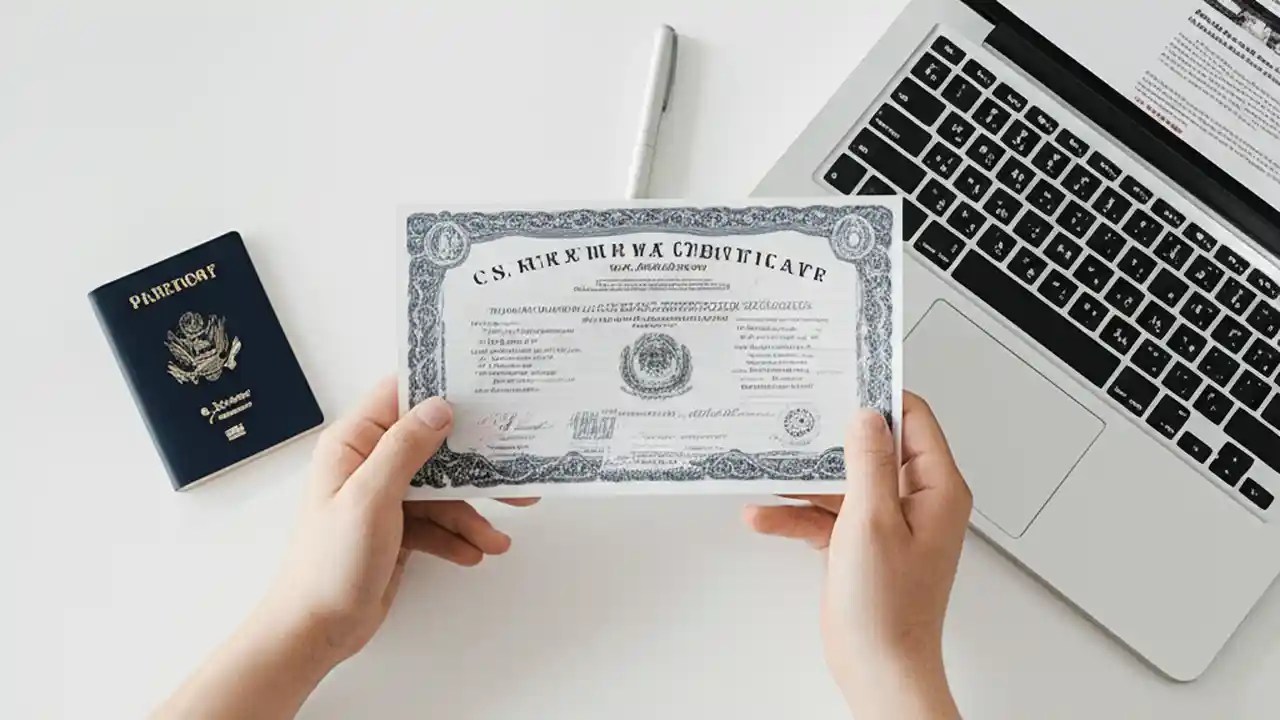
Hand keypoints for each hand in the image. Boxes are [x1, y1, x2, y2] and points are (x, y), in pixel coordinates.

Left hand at [261, 377, 534, 664]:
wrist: (316, 629)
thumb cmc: (332, 560)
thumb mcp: (371, 497)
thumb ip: (406, 448)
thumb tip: (440, 406)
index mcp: (354, 443)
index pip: (400, 396)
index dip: (439, 389)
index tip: (483, 390)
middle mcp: (368, 463)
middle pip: (432, 446)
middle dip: (473, 463)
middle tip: (514, 469)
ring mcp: (384, 497)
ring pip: (440, 490)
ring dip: (470, 513)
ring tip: (498, 539)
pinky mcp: (396, 528)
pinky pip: (436, 522)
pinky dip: (457, 537)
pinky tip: (474, 553)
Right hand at [744, 393, 970, 718]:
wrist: (878, 669)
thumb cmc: (889, 610)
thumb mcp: (871, 521)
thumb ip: (868, 462)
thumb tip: (866, 415)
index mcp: (935, 488)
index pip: (913, 419)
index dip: (879, 395)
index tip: (846, 375)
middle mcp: (917, 501)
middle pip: (872, 447)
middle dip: (830, 435)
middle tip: (797, 412)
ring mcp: (888, 523)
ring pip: (842, 482)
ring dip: (803, 479)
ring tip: (766, 465)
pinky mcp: (862, 544)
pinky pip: (826, 516)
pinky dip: (796, 515)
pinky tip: (763, 514)